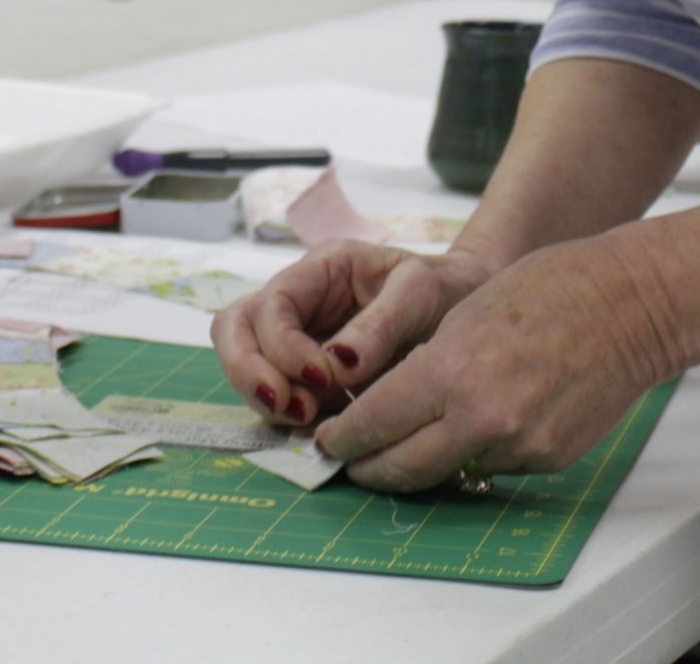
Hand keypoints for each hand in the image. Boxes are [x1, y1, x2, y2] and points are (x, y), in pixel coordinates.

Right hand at [212, 242, 495, 428]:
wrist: (466, 308)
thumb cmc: (444, 290)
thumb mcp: (420, 293)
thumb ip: (379, 325)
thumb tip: (337, 365)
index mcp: (321, 270)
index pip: (271, 304)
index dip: (283, 346)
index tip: (322, 378)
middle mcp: (298, 301)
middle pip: (233, 330)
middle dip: (249, 373)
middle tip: (293, 410)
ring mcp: (296, 337)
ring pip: (244, 364)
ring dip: (267, 399)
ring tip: (311, 422)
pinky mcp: (306, 375)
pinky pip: (276, 394)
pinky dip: (288, 415)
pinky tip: (324, 428)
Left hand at [311, 235, 682, 491]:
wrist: (632, 305)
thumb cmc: (551, 288)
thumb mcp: (465, 313)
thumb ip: (428, 365)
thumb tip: (393, 407)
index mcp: (452, 371)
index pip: (373, 424)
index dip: (342, 438)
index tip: (328, 440)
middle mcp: (482, 419)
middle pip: (400, 468)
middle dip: (368, 467)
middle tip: (352, 460)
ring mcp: (519, 445)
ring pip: (449, 470)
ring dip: (428, 458)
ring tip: (419, 434)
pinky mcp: (548, 460)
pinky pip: (495, 465)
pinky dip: (480, 450)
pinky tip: (487, 418)